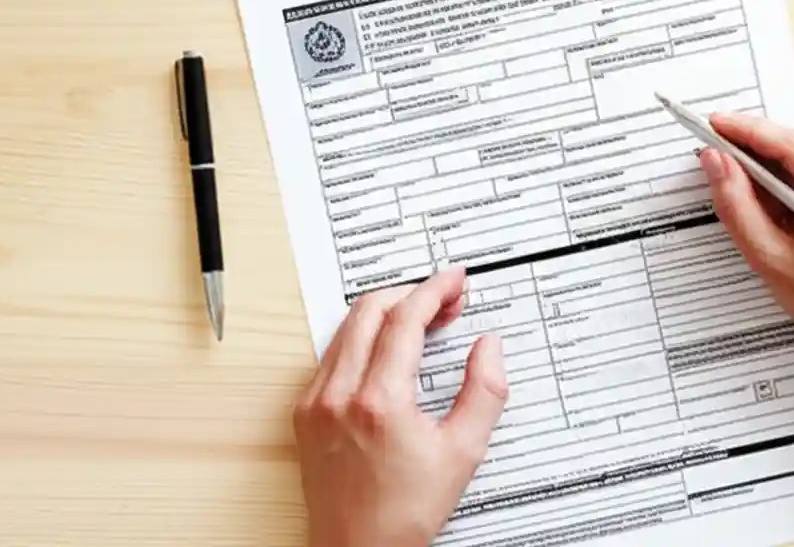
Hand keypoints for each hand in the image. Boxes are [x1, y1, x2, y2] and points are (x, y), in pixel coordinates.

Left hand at [292, 267, 508, 546]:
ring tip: (420, 323)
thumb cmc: (404, 514)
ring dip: (385, 314)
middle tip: (444, 300)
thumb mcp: (463, 453)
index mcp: (378, 402)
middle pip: (369, 310)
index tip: (454, 279)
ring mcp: (315, 403)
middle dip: (411, 294)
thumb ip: (485, 391)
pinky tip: (387, 351)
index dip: (434, 289)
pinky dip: (362, 339)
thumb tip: (488, 347)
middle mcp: (338, 396)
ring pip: (347, 329)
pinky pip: (332, 355)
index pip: (405, 320)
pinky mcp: (304, 414)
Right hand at [699, 112, 793, 362]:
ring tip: (740, 187)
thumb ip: (738, 206)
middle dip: (755, 151)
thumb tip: (715, 161)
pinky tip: (773, 201)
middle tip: (713, 157)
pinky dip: (792, 179)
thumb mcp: (773, 259)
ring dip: (772, 168)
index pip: (793, 145)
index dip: (748, 130)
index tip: (712, 123)